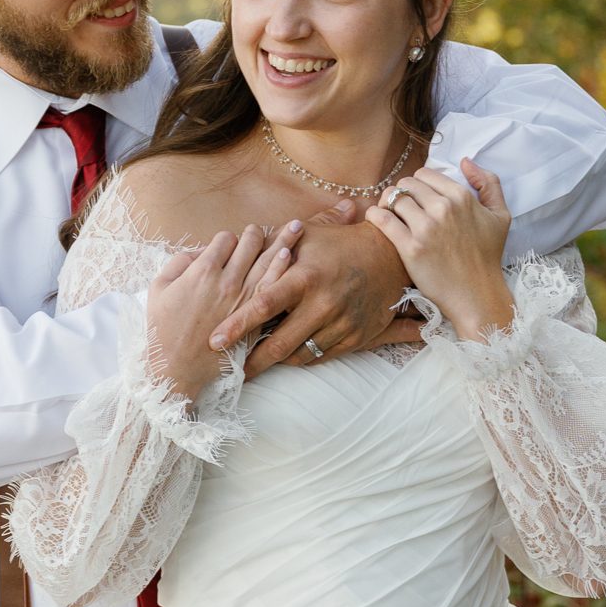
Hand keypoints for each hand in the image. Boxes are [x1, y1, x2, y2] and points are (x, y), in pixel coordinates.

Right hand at [148, 224, 294, 399]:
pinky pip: (273, 286)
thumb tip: (199, 252)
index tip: (225, 246)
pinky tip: (291, 255)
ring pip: (268, 259)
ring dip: (283, 240)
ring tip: (295, 226)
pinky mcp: (254, 316)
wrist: (176, 368)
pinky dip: (283, 268)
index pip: (224, 239)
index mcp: (202, 270)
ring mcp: (244, 298)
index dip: (226, 240)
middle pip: (250, 243)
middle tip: (258, 233)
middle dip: (254, 234)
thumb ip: (178, 263)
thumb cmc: (163, 330)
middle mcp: (227, 280)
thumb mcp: (158, 289)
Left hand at [213, 218, 416, 376]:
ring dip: (275, 361)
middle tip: (231, 370)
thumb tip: (234, 251)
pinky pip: (319, 357)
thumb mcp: (306, 237)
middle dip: (251, 361)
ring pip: (298, 355)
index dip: (237, 325)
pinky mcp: (355, 339)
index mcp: (305, 277)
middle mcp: (323, 304)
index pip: (264, 305)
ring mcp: (340, 325)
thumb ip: (270, 247)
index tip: (214, 341)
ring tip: (254, 364)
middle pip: (278, 344)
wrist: (391, 257)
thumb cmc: (338, 244)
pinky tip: (285, 356)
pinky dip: (300, 357)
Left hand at [365, 158, 514, 340]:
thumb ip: (489, 183)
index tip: (416, 198)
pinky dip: (374, 216)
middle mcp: (444, 208)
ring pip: (392, 198)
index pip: (425, 174)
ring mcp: (426, 228)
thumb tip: (465, 161)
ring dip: (386, 204)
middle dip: (400, 193)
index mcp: (462, 197)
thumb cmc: (488, 256)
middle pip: (405, 184)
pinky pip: (382, 219)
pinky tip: (376, 220)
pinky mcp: (410, 247)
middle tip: (400, 208)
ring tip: (388, 215)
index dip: (416, 184)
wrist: (476, 294)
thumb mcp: (500, 215)